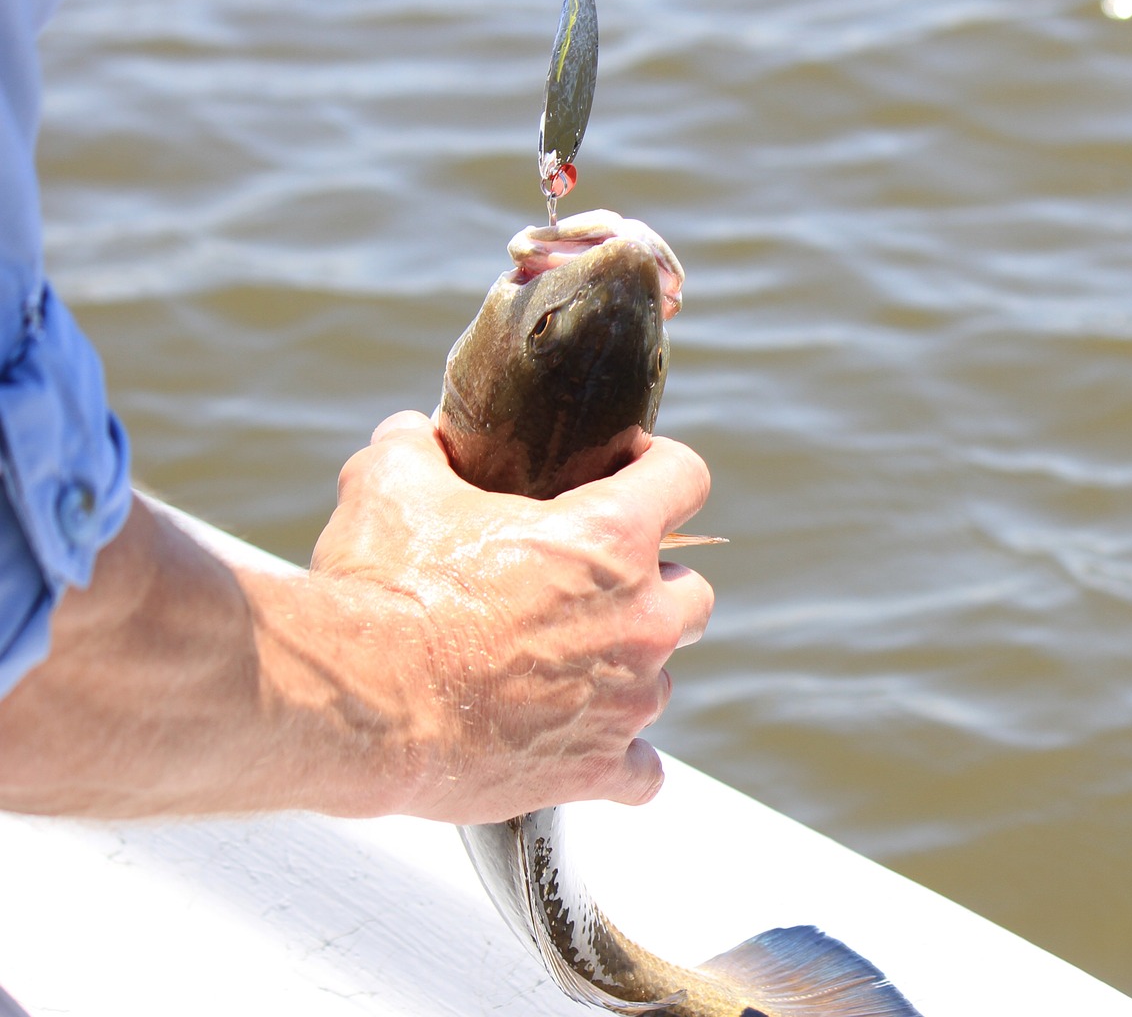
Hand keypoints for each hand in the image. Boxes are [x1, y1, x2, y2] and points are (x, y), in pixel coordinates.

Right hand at [303, 411, 713, 822]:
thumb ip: (415, 450)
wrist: (361, 705)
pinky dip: (619, 761)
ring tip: (564, 667)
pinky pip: (641, 772)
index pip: (685, 477)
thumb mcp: (391, 488)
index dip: (660, 468)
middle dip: (654, 586)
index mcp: (610, 536)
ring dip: (628, 670)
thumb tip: (411, 432)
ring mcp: (625, 698)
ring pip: (664, 677)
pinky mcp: (595, 766)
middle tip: (591, 589)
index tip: (632, 475)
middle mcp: (640, 616)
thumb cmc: (384, 592)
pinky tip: (584, 747)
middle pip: (696, 591)